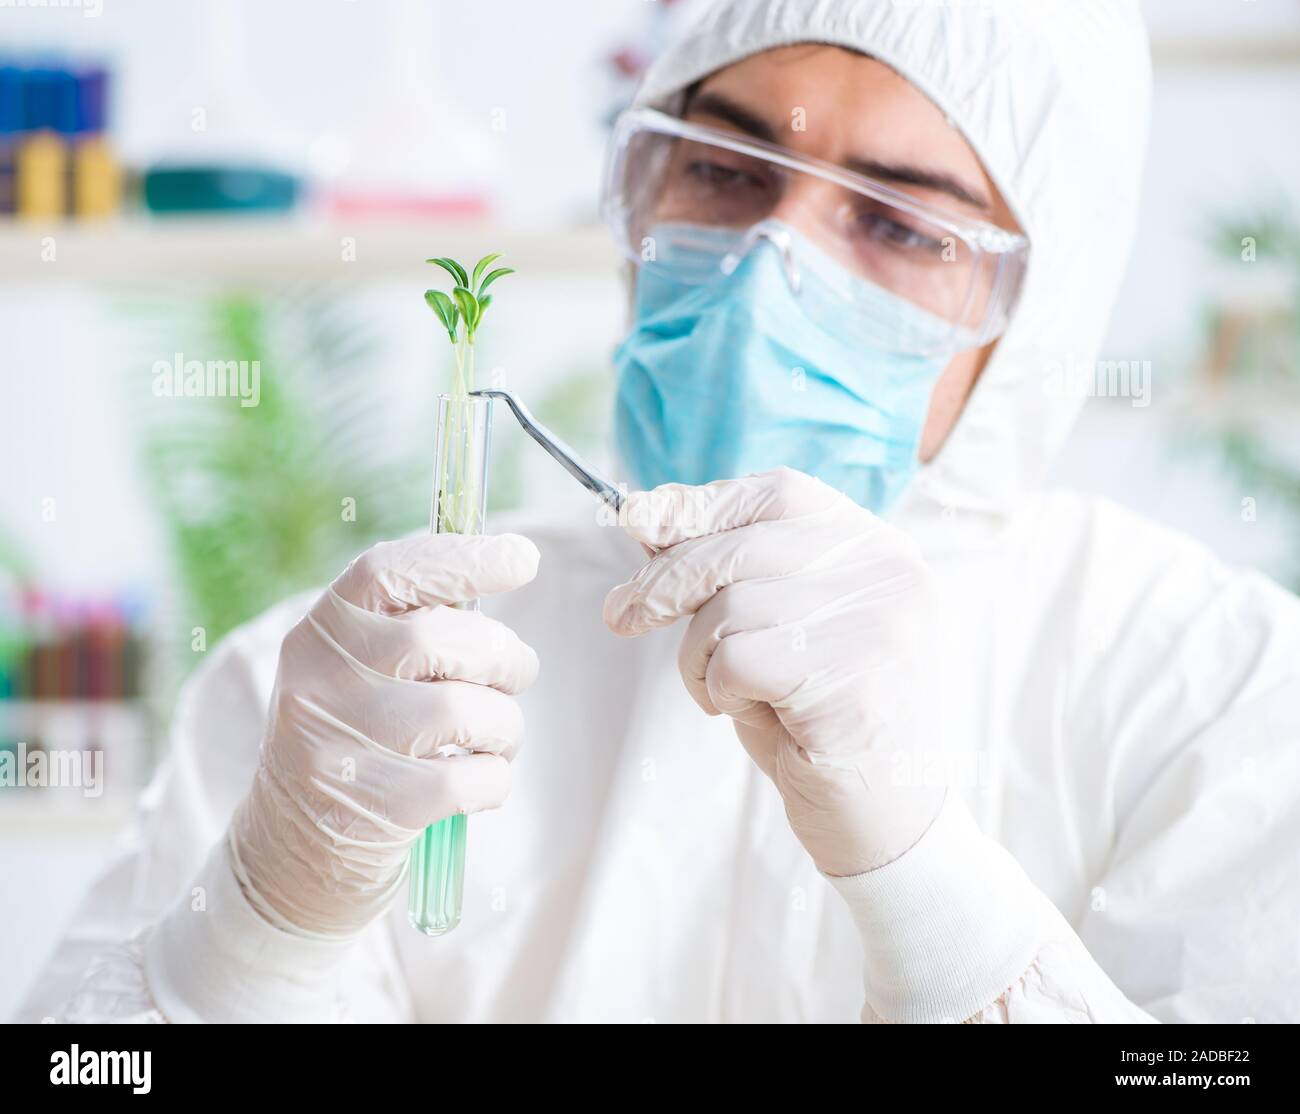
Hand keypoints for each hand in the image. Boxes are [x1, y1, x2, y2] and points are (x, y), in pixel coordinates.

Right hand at [230, 533, 539, 936]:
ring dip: (505, 724)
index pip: (388, 572)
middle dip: (503, 654)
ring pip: (464, 710)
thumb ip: (414, 623)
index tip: (522, 557)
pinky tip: (480, 781)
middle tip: (516, 672)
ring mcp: (339, 749)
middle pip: (438, 639)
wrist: (293, 854)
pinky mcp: (371, 811)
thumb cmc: (357, 741)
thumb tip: (507, 561)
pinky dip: (495, 778)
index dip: (462, 559)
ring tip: (496, 736)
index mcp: (319, 635)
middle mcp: (319, 684)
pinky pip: (471, 779)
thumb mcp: (358, 672)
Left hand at [604, 468, 943, 876]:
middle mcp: (887, 574)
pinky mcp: (851, 682)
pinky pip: (736, 661)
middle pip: (741, 546)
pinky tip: (750, 713)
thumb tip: (641, 519)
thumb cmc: (816, 718)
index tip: (634, 518)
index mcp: (876, 548)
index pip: (777, 493)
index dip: (699, 503)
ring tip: (726, 692)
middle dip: (664, 581)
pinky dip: (719, 690)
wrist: (880, 822)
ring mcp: (877, 625)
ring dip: (698, 656)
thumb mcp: (771, 628)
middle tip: (622, 615)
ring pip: (730, 607)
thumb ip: (726, 572)